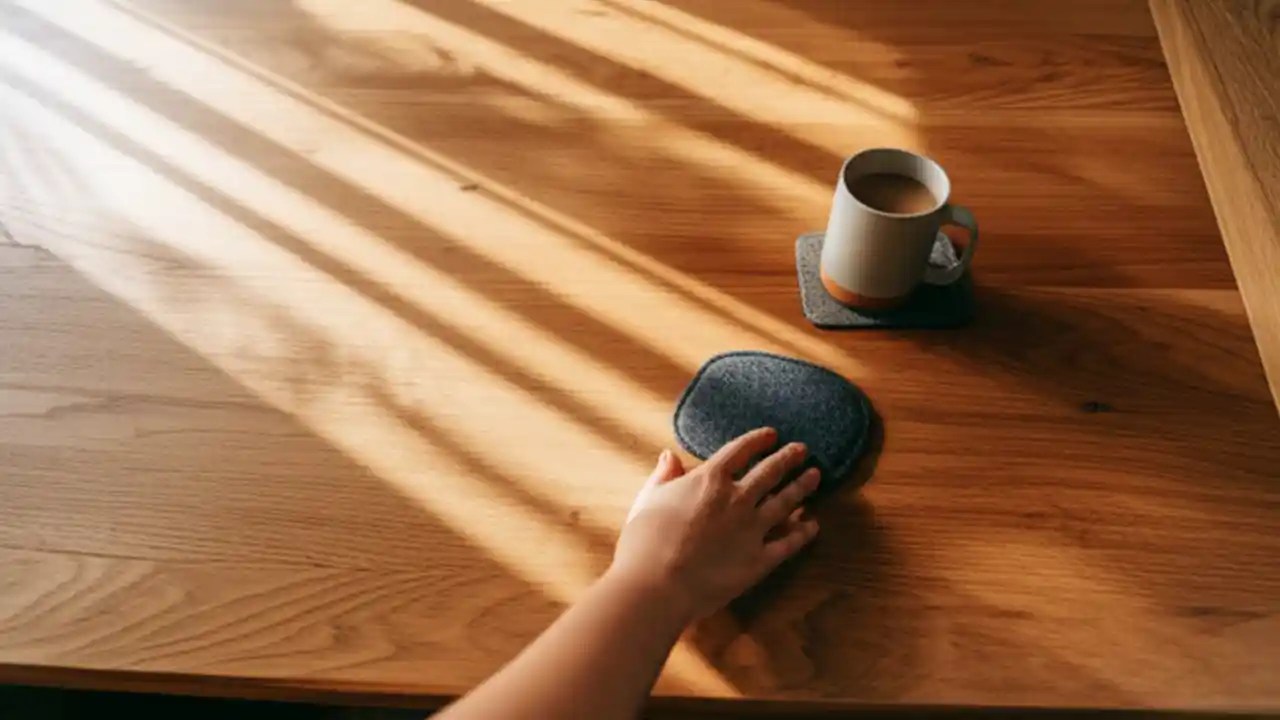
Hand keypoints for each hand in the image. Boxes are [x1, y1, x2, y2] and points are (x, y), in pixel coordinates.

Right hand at [610, 427, 820, 620]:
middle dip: (788, 457)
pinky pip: (789, 543)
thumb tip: (669, 456)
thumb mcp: (648, 499)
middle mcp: (737, 498)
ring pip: (786, 501)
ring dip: (802, 486)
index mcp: (709, 480)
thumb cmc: (645, 542)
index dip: (757, 440)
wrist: (657, 584)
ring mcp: (752, 529)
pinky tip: (813, 526)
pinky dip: (804, 533)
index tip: (771, 434)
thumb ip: (664, 476)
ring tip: (815, 476)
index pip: (740, 450)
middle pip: (770, 471)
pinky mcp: (760, 560)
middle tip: (802, 450)